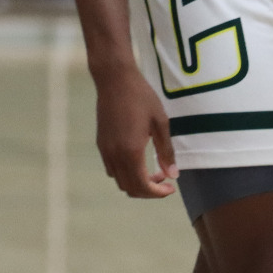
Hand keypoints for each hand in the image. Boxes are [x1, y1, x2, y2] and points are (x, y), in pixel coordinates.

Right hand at [94, 65, 176, 196]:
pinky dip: (125, 173)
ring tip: (152, 171)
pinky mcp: (101, 143)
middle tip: (164, 179)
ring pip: (119, 180)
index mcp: (131, 151)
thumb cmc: (141, 97)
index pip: (142, 186)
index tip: (171, 187)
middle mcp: (115, 154)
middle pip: (129, 188)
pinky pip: (111, 168)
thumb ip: (166, 151)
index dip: (158, 193)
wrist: (114, 79)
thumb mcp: (160, 123)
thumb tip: (172, 175)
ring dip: (136, 182)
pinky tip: (136, 160)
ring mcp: (105, 149)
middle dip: (148, 190)